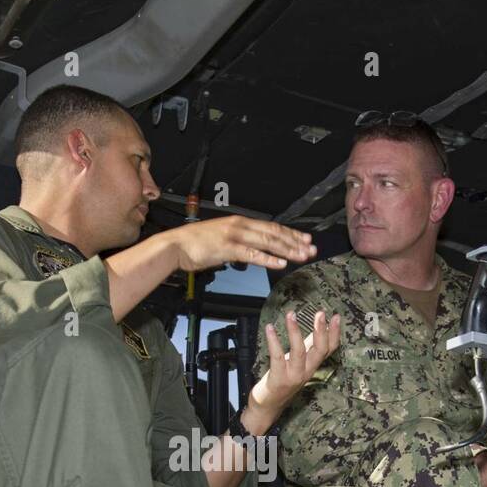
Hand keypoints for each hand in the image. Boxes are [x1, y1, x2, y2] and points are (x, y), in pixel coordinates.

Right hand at [168, 215, 316, 271]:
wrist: (175, 245)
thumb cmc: (195, 245)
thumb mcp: (221, 241)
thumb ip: (238, 245)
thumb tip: (249, 253)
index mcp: (239, 222)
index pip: (271, 227)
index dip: (290, 234)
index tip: (305, 240)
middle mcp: (240, 226)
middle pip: (274, 233)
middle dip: (295, 242)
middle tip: (311, 249)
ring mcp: (234, 236)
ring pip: (267, 242)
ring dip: (287, 250)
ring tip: (302, 256)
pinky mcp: (228, 248)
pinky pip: (252, 254)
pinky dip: (268, 259)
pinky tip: (280, 264)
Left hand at [247, 309, 340, 422]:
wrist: (268, 406)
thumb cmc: (282, 381)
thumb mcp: (298, 363)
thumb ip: (307, 347)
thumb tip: (318, 328)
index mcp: (312, 366)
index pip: (329, 349)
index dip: (334, 334)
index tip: (335, 317)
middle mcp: (306, 372)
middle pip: (319, 351)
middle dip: (321, 331)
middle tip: (320, 314)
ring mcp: (293, 376)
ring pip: (299, 352)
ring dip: (295, 332)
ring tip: (291, 315)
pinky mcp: (278, 379)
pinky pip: (277, 357)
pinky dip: (274, 341)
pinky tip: (270, 328)